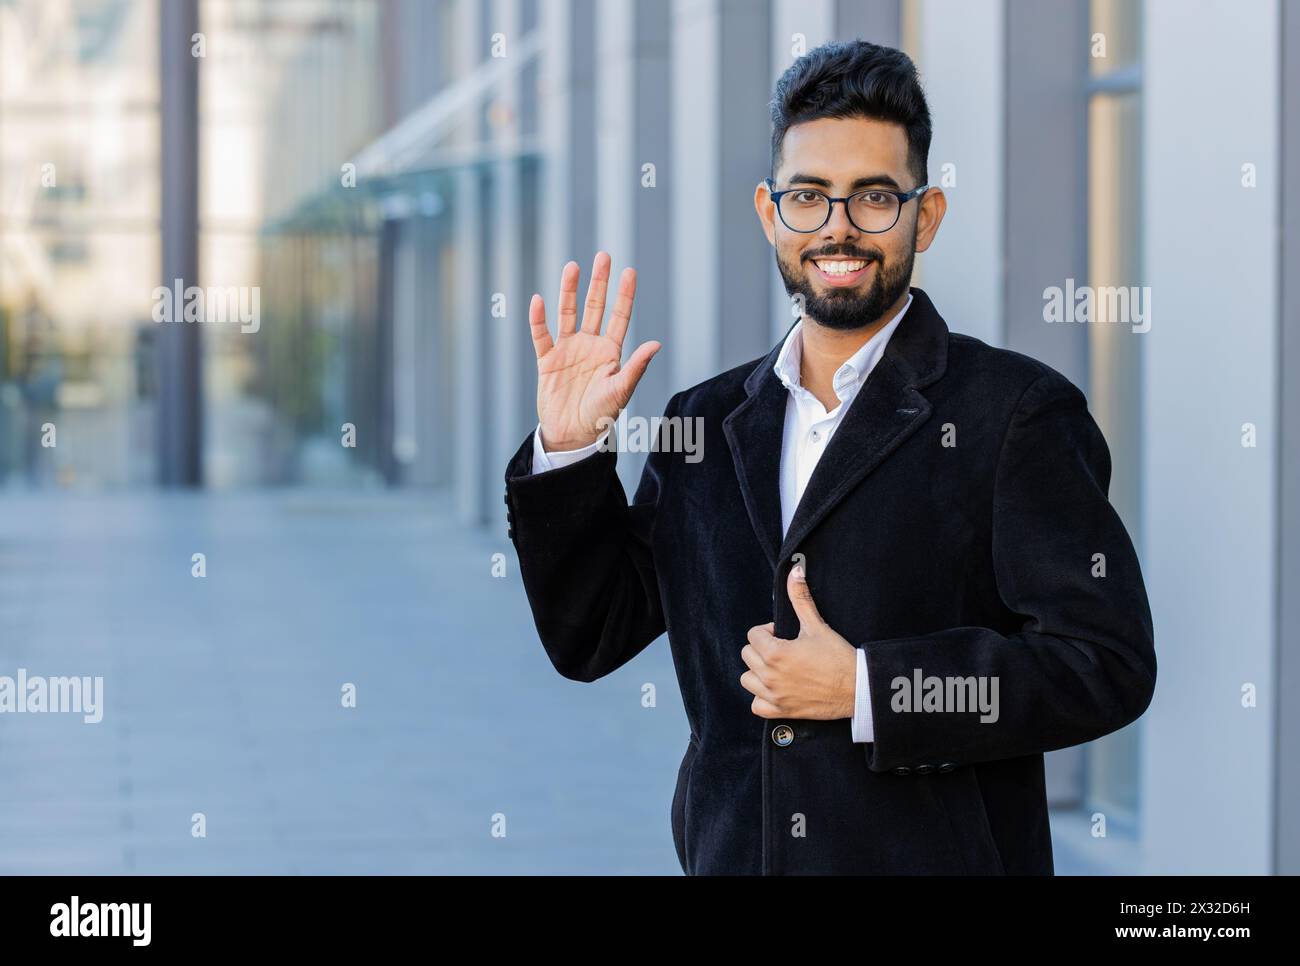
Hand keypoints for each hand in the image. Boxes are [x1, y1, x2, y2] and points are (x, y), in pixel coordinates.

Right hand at [530, 251, 661, 450]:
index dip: (624, 295)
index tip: (629, 271)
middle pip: (594, 307)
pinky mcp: (547, 361)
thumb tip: (657, 343)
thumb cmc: (601, 416)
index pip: (620, 317)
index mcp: (611, 352)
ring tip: (572, 267)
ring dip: (569, 291)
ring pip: (568, 313)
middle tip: (603, 256)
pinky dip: (538, 319)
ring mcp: (568, 351)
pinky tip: (538, 300)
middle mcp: (590, 346)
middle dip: (599, 283)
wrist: (572, 435)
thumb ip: (636, 366)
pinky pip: (541, 335)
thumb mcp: (620, 391)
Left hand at [740, 565, 857, 719]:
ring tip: (777, 667)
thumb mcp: (817, 625)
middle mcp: (770, 676)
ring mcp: (774, 696)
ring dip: (758, 672)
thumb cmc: (838, 656)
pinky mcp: (781, 711)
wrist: (857, 688)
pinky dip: (762, 698)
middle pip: (747, 655)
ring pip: (747, 679)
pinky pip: (756, 706)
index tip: (784, 634)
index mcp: (776, 653)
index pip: (753, 635)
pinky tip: (776, 688)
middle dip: (762, 648)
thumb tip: (796, 570)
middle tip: (783, 649)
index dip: (768, 631)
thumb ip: (801, 598)